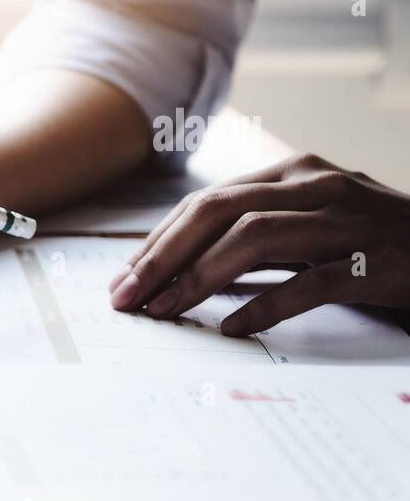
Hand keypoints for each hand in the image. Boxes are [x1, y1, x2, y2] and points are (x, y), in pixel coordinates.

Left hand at [109, 153, 409, 335]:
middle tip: (125, 296)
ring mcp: (347, 223)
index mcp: (296, 174)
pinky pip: (309, 282)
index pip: (207, 202)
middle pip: (218, 211)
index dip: (158, 241)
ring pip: (254, 238)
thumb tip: (180, 271)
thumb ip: (255, 239)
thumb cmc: (376, 247)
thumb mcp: (310, 229)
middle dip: (162, 255)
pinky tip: (231, 327)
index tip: (123, 278)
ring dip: (198, 277)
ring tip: (163, 310)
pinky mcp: (374, 263)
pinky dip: (264, 305)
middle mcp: (317, 188)